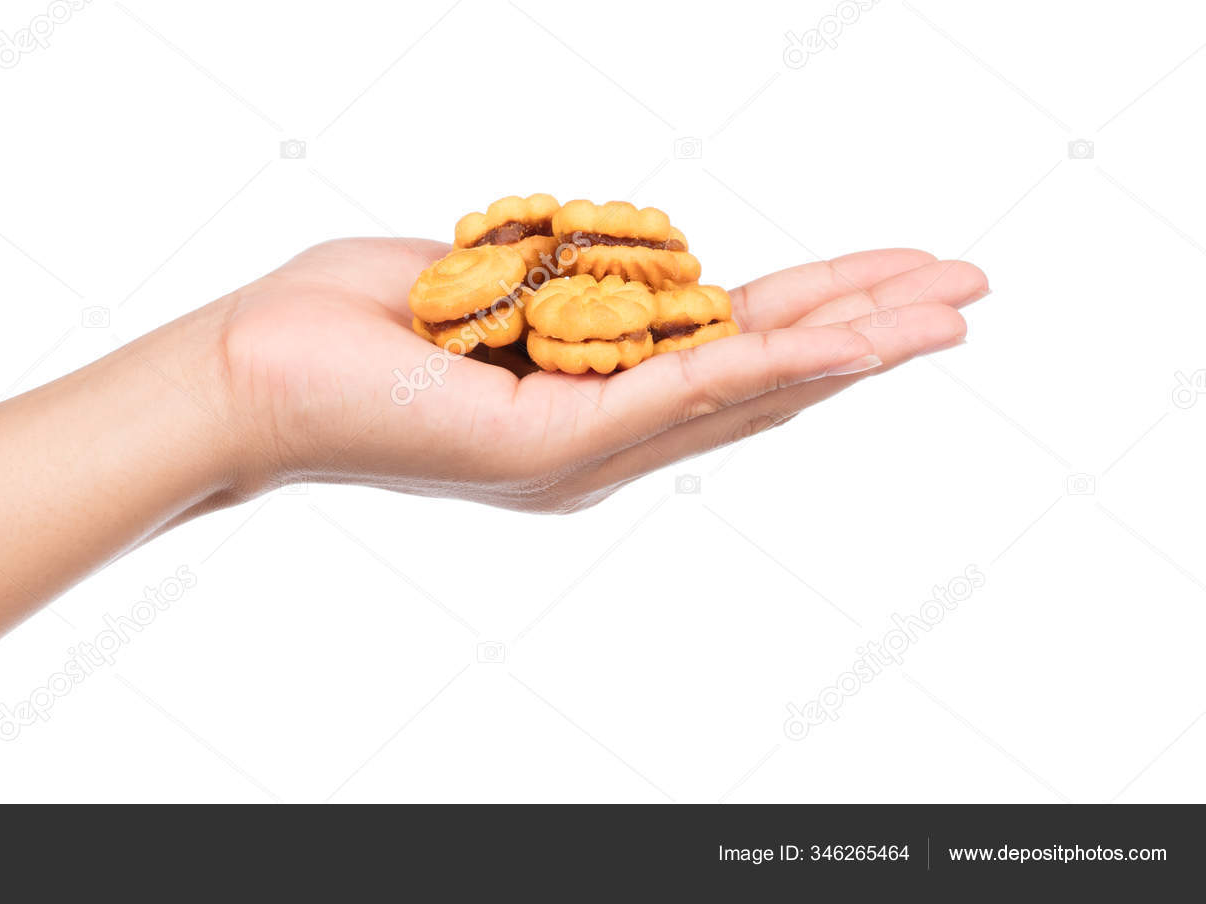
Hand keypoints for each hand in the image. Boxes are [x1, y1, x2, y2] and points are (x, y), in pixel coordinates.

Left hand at [216, 238, 985, 511]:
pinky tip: (849, 341)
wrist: (253, 370)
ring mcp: (579, 451)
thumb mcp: (495, 284)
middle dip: (871, 328)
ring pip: (743, 393)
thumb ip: (573, 285)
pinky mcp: (547, 446)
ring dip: (855, 349)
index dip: (823, 311)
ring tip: (948, 312)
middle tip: (969, 293)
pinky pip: (678, 395)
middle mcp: (598, 436)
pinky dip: (770, 366)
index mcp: (590, 396)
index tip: (897, 276)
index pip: (728, 349)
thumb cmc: (353, 322)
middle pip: (761, 378)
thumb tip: (623, 257)